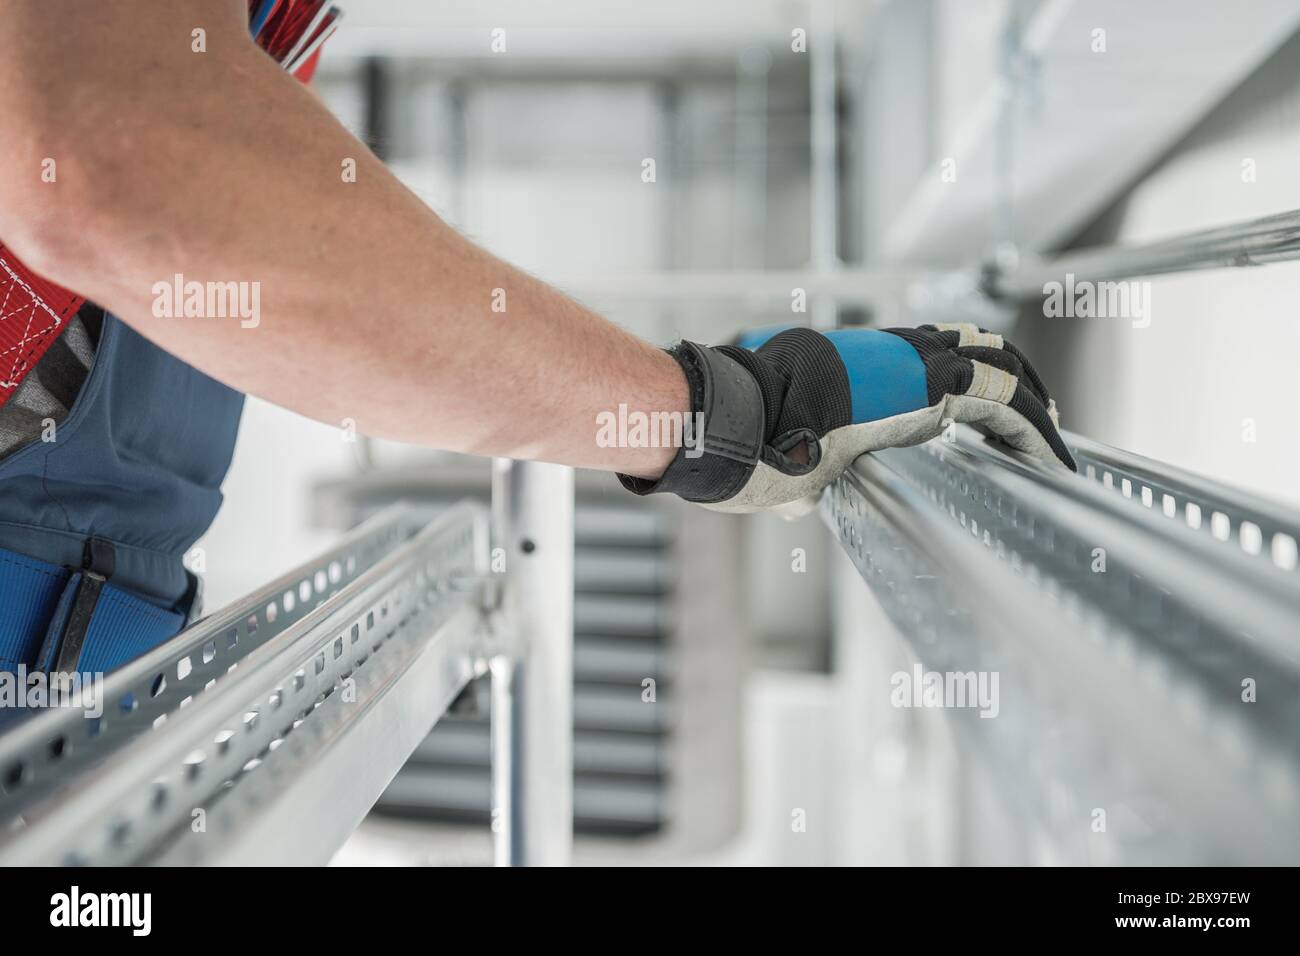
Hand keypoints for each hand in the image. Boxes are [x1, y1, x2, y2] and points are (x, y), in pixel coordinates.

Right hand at [617, 322, 1073, 514]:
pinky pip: (1008, 400)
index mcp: (866, 363)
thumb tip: (798, 494)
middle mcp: (896, 352)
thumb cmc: (750, 435)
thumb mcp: (787, 449)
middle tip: (1037, 419)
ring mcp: (918, 361)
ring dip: (1034, 404)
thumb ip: (804, 468)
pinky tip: (1054, 458)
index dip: (970, 377)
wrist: (741, 415)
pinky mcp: (936, 387)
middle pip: (981, 345)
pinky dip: (1037, 428)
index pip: (935, 354)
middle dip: (1017, 380)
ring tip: (1056, 443)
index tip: (988, 411)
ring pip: (1004, 364)